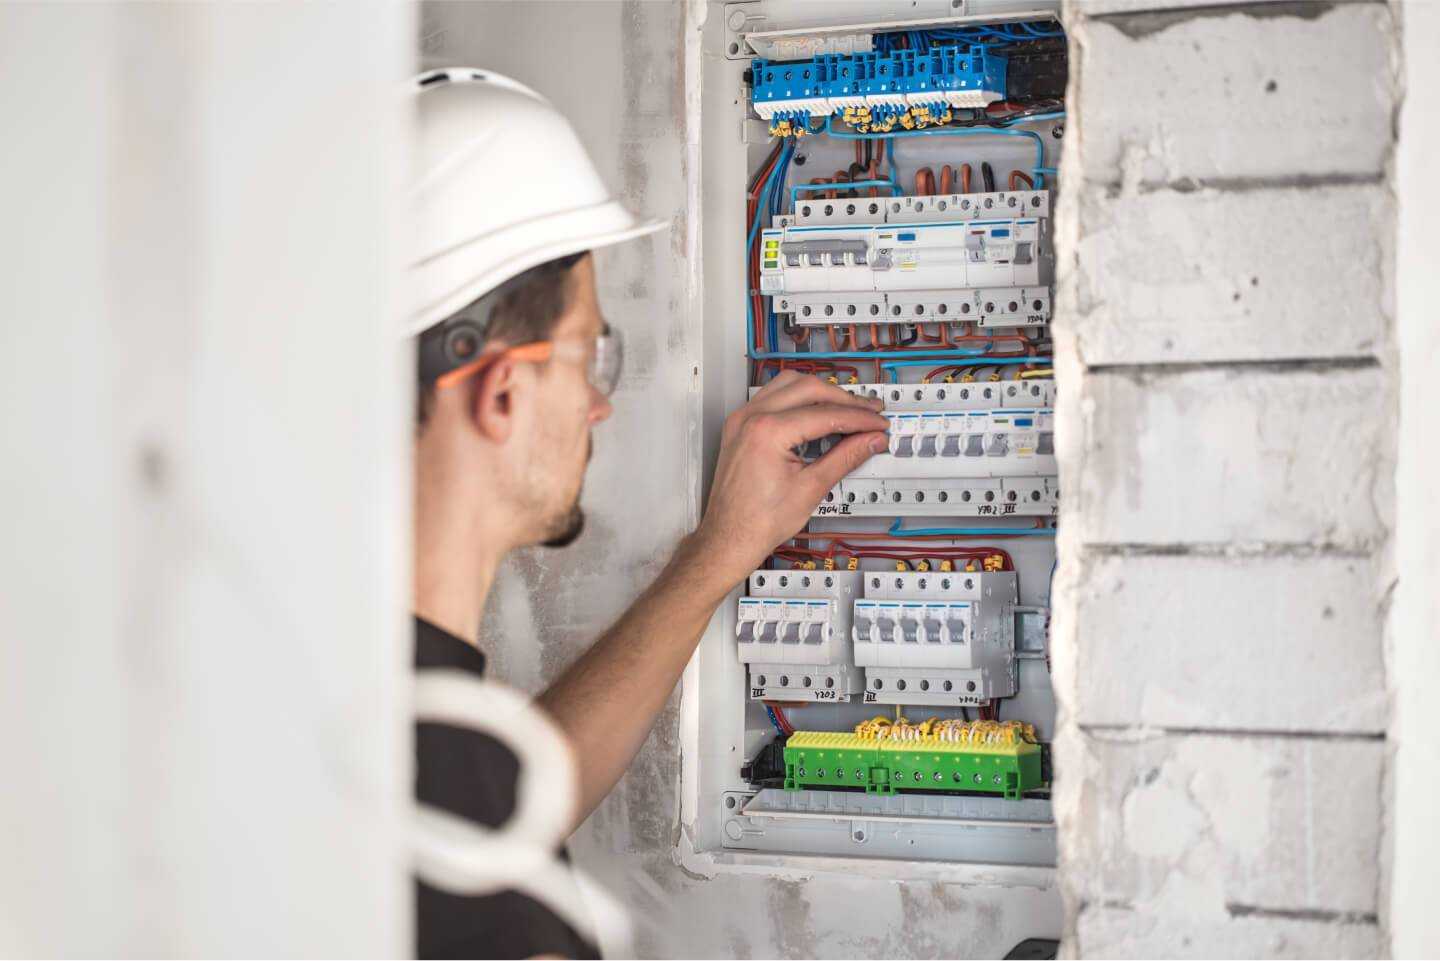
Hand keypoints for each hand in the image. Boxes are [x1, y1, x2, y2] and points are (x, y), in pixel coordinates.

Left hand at [687, 371, 888, 588]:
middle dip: (844, 399)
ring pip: (789, 384)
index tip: (878, 423)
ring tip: (846, 408)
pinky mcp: (739, 425)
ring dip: (820, 392)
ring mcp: (741, 419)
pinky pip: (772, 396)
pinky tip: (815, 411)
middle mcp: (751, 418)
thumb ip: (846, 458)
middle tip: (870, 412)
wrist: (729, 537)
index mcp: (767, 432)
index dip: (859, 417)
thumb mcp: (812, 488)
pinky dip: (797, 398)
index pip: (825, 414)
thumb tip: (871, 440)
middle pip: (809, 389)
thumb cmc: (760, 521)